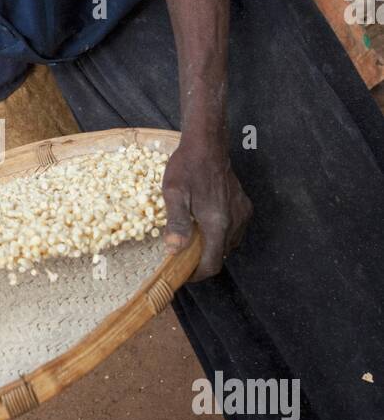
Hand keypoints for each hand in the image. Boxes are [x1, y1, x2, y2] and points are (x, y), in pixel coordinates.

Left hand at [161, 136, 251, 281]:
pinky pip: (235, 231)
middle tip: (183, 256)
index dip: (197, 274)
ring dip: (212, 248)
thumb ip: (176, 222)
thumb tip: (174, 249)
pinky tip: (206, 225)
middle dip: (202, 261)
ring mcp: (242, 214)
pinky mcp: (245, 206)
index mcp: (217, 223)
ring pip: (229, 245)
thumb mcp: (174, 194)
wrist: (207, 145)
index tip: (183, 274)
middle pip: (220, 256)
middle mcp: (234, 222)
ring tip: (193, 240)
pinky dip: (221, 235)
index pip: (212, 264)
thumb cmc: (187, 168)